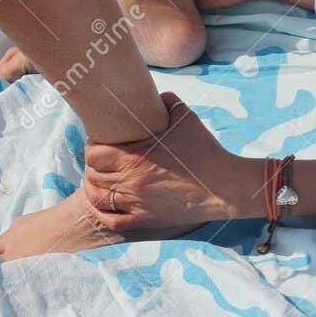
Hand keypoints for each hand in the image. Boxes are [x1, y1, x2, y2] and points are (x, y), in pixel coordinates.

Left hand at [81, 92, 261, 231]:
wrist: (223, 186)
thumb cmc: (205, 151)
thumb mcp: (187, 119)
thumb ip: (169, 103)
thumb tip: (160, 96)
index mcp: (134, 157)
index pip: (93, 154)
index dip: (92, 146)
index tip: (99, 142)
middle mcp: (129, 182)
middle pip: (92, 175)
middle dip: (93, 166)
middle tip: (100, 160)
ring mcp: (135, 204)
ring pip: (96, 198)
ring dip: (93, 187)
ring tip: (99, 180)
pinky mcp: (144, 219)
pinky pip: (110, 221)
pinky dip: (101, 213)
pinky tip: (103, 204)